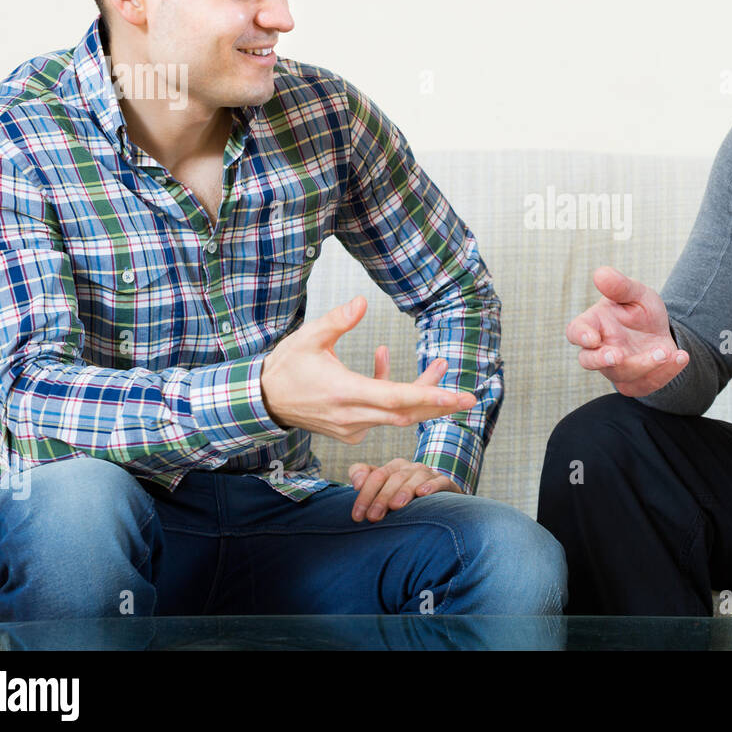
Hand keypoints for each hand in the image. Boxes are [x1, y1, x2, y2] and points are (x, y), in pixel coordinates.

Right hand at [260, 295, 476, 442]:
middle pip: (406, 413)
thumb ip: (337, 320)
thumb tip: (362, 302)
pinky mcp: (350, 429)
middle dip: (439, 403)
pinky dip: (390, 390)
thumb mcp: (308, 337)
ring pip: (396, 413)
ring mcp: (352, 426)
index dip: (429, 397)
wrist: (262, 401)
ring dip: (418, 392)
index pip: (397, 398)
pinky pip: (381, 413)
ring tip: (438, 363)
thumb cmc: (285, 367)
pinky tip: (382, 358)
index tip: (457, 397)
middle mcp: (353, 416)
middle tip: (469, 397)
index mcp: (346, 393)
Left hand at [348, 457, 463, 521]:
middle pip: (394, 478)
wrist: (438, 497)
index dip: (365, 495)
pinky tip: (422, 494)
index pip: (376, 476)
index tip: (357, 516)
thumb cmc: (403, 495)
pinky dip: (431, 486)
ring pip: (416, 478)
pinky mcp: (445, 482)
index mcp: (394, 467)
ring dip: (404, 491)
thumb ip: (364, 478)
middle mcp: (411, 468)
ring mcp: (429, 474)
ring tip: (395, 506)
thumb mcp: (383, 486)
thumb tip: (355, 482)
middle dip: (381, 498)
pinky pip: (440, 481)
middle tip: (373, 517)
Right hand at [564, 266, 688, 396]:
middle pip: (588, 361)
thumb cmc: (641, 311)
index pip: (576, 331)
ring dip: (645, 364)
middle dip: (601, 360)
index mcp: (594, 325)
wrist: (663, 332)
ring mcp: (617, 370)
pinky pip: (647, 384)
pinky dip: (666, 373)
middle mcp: (600, 349)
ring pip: (623, 374)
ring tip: (665, 351)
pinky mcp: (636, 383)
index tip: (592, 337)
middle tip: (617, 356)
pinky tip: (680, 357)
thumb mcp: (637, 294)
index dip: (580, 335)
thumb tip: (600, 273)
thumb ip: (620, 286)